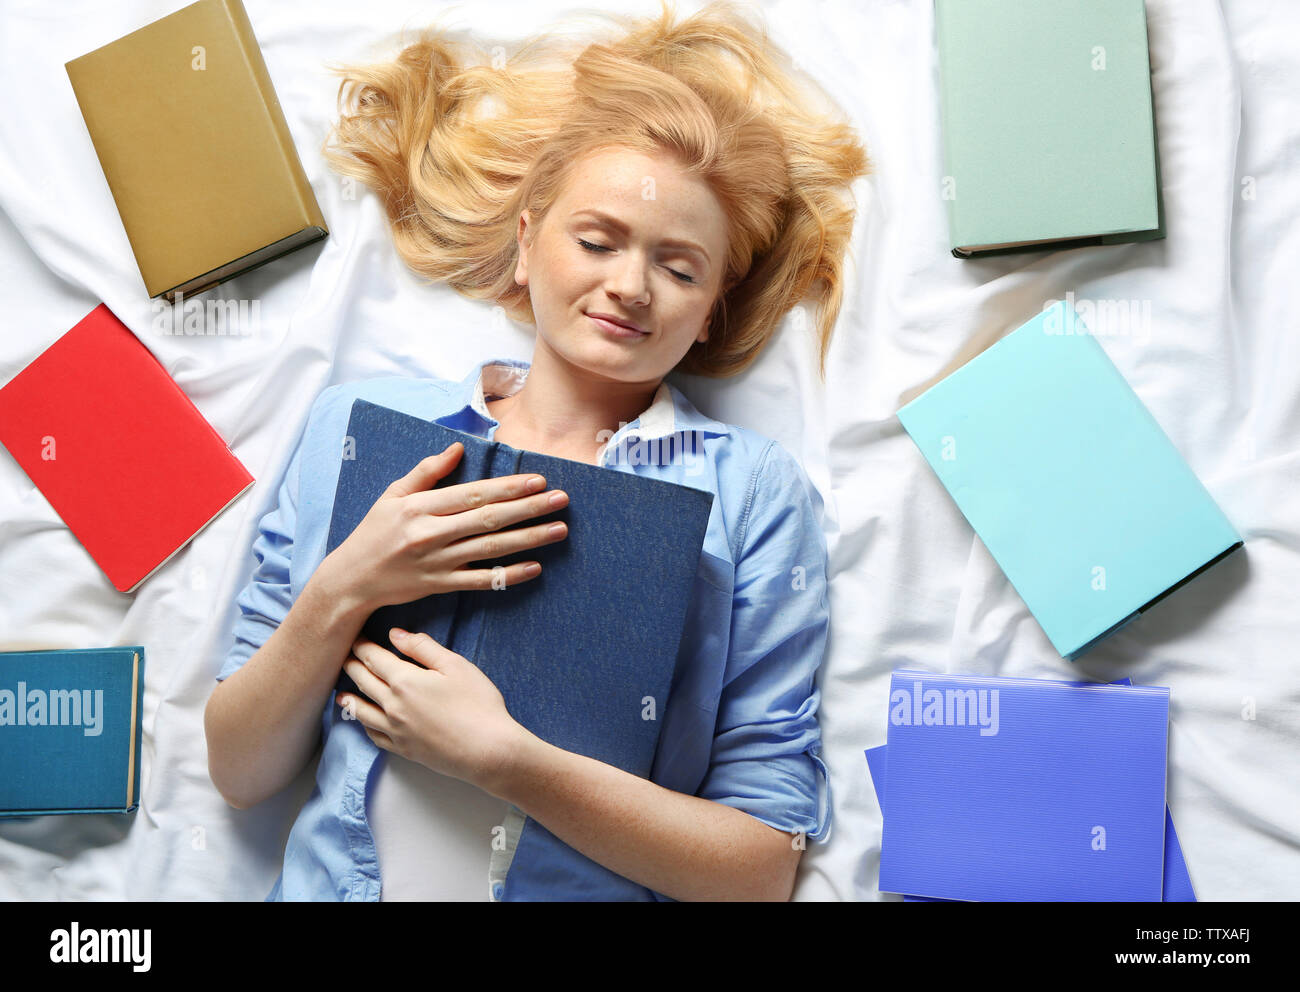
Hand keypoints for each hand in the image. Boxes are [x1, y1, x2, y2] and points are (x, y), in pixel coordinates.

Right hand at [322, 441, 568, 611]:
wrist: (352, 580)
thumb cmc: (374, 532)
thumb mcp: (393, 495)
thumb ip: (427, 472)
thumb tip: (458, 448)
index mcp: (420, 507)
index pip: (473, 494)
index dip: (507, 487)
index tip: (538, 480)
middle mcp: (431, 534)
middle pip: (489, 519)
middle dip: (528, 508)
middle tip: (561, 499)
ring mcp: (437, 563)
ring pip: (490, 549)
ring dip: (529, 539)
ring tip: (559, 529)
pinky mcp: (440, 586)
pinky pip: (481, 581)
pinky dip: (508, 576)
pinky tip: (535, 567)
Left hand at [336, 627, 527, 789]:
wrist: (487, 750)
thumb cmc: (478, 704)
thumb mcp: (455, 665)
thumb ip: (423, 647)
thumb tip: (395, 634)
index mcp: (404, 681)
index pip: (374, 659)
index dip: (363, 647)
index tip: (357, 640)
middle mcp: (393, 706)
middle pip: (364, 682)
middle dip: (352, 668)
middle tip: (345, 659)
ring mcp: (395, 730)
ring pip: (362, 711)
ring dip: (350, 699)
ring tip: (342, 694)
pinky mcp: (403, 750)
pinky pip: (374, 736)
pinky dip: (364, 726)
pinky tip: (364, 722)